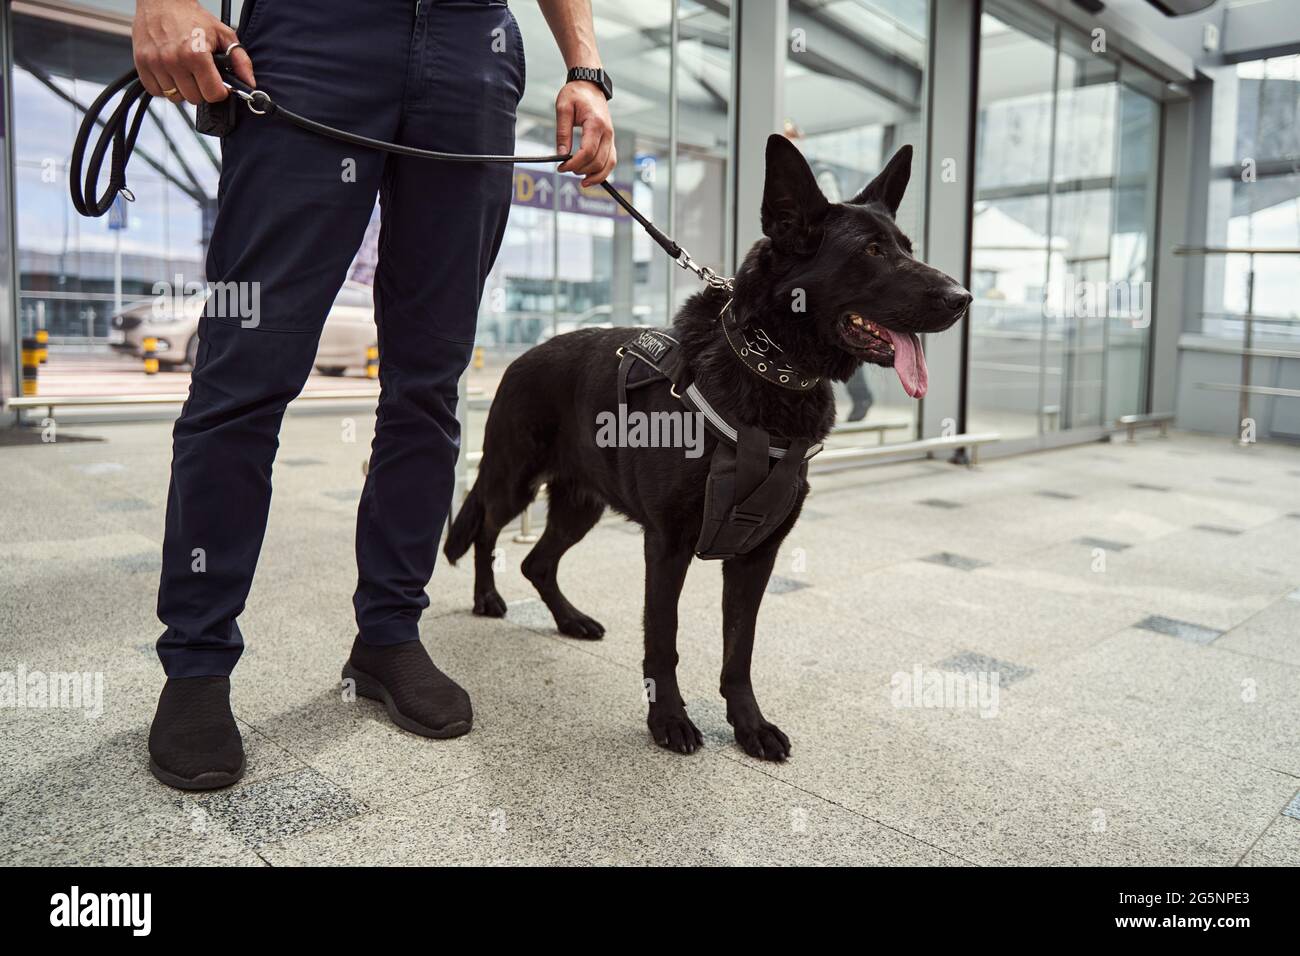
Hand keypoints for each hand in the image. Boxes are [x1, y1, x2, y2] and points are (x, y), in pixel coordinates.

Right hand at [132, 0, 254, 104]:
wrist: (162, 0)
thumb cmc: (191, 16)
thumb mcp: (223, 34)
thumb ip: (240, 60)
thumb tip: (250, 83)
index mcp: (196, 54)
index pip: (212, 95)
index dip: (219, 92)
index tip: (217, 84)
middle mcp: (174, 60)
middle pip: (194, 99)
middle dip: (201, 90)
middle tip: (200, 74)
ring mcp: (155, 63)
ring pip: (175, 97)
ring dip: (182, 89)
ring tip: (184, 71)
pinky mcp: (141, 63)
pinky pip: (156, 91)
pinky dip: (164, 87)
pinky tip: (170, 73)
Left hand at [555, 81, 615, 186]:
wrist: (590, 85)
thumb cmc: (576, 94)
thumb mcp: (563, 109)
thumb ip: (563, 133)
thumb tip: (562, 155)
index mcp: (596, 123)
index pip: (588, 152)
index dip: (574, 163)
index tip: (561, 167)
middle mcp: (608, 132)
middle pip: (598, 161)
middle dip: (581, 170)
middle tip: (564, 169)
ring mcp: (611, 137)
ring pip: (608, 165)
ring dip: (595, 176)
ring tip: (581, 181)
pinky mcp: (610, 141)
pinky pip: (611, 161)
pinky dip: (603, 172)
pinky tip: (591, 177)